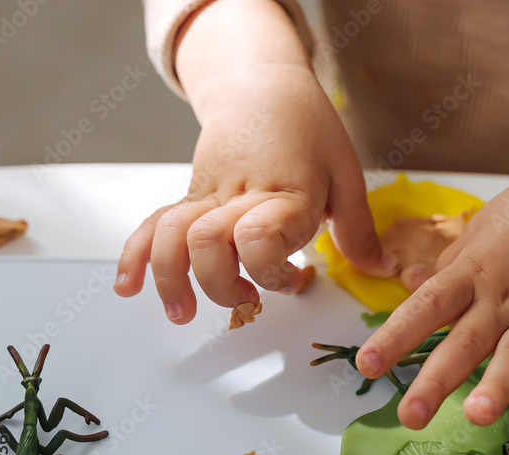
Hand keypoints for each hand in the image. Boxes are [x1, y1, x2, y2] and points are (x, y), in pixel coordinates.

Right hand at [114, 0, 394, 321]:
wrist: (262, 85)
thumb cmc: (309, 127)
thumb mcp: (347, 174)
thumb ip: (359, 230)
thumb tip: (381, 270)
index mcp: (285, 192)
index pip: (259, 235)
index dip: (270, 266)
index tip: (296, 277)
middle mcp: (239, 195)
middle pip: (205, 245)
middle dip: (222, 286)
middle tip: (251, 301)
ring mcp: (207, 195)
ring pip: (170, 237)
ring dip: (171, 281)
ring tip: (183, 314)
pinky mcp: (191, 197)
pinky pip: (154, 225)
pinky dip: (135, 256)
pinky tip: (127, 287)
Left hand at [356, 138, 508, 444]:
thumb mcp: (482, 229)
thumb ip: (449, 265)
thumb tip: (408, 282)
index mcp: (473, 270)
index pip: (428, 306)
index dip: (396, 335)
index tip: (367, 365)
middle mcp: (505, 296)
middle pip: (466, 339)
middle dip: (438, 379)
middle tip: (411, 415)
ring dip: (499, 385)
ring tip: (478, 415)